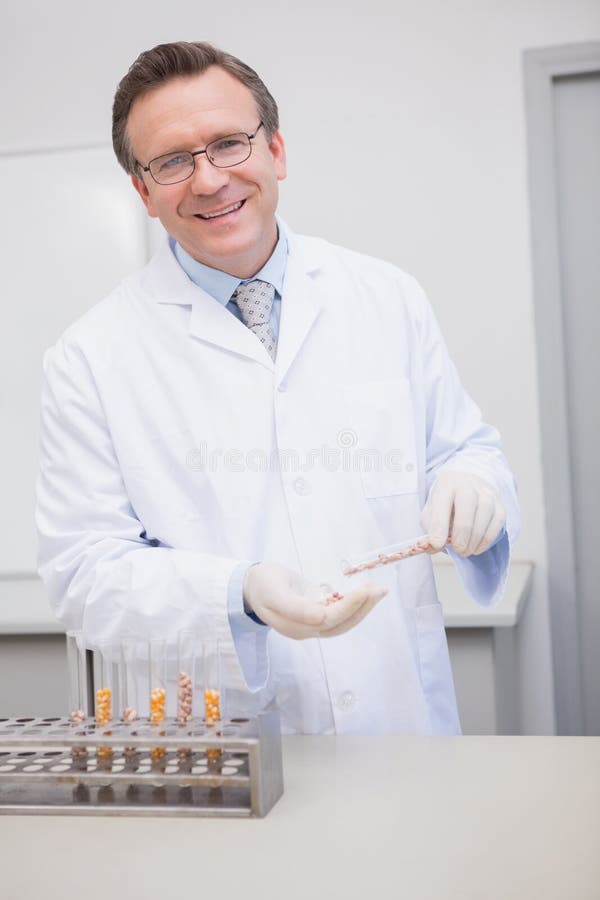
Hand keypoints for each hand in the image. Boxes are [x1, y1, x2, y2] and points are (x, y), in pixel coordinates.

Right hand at [243, 562, 386, 638]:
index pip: (329, 619)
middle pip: (341, 623)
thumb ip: (294, 607)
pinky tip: (368, 593)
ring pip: (344, 621)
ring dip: (364, 607)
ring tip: (380, 590)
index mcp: (294, 626)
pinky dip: (356, 604)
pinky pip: (340, 615)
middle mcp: (306, 630)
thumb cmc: (262, 584)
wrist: (253, 586)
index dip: (349, 606)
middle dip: (363, 607)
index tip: (364, 590)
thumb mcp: (273, 591)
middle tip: (381, 589)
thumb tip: (320, 619)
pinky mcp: (317, 616)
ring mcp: (312, 625)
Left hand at [421, 470, 505, 556]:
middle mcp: (467, 485)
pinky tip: (477, 547)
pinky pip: (496, 522)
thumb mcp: (431, 512)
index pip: (441, 503)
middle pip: (466, 506)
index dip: (439, 526)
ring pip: (484, 515)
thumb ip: (430, 529)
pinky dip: (486, 539)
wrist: (467, 486)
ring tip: (465, 551)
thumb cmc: (446, 503)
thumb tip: (432, 548)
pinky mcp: (499, 505)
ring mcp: (486, 493)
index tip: (436, 544)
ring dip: (474, 539)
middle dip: (461, 533)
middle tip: (457, 550)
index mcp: (446, 485)